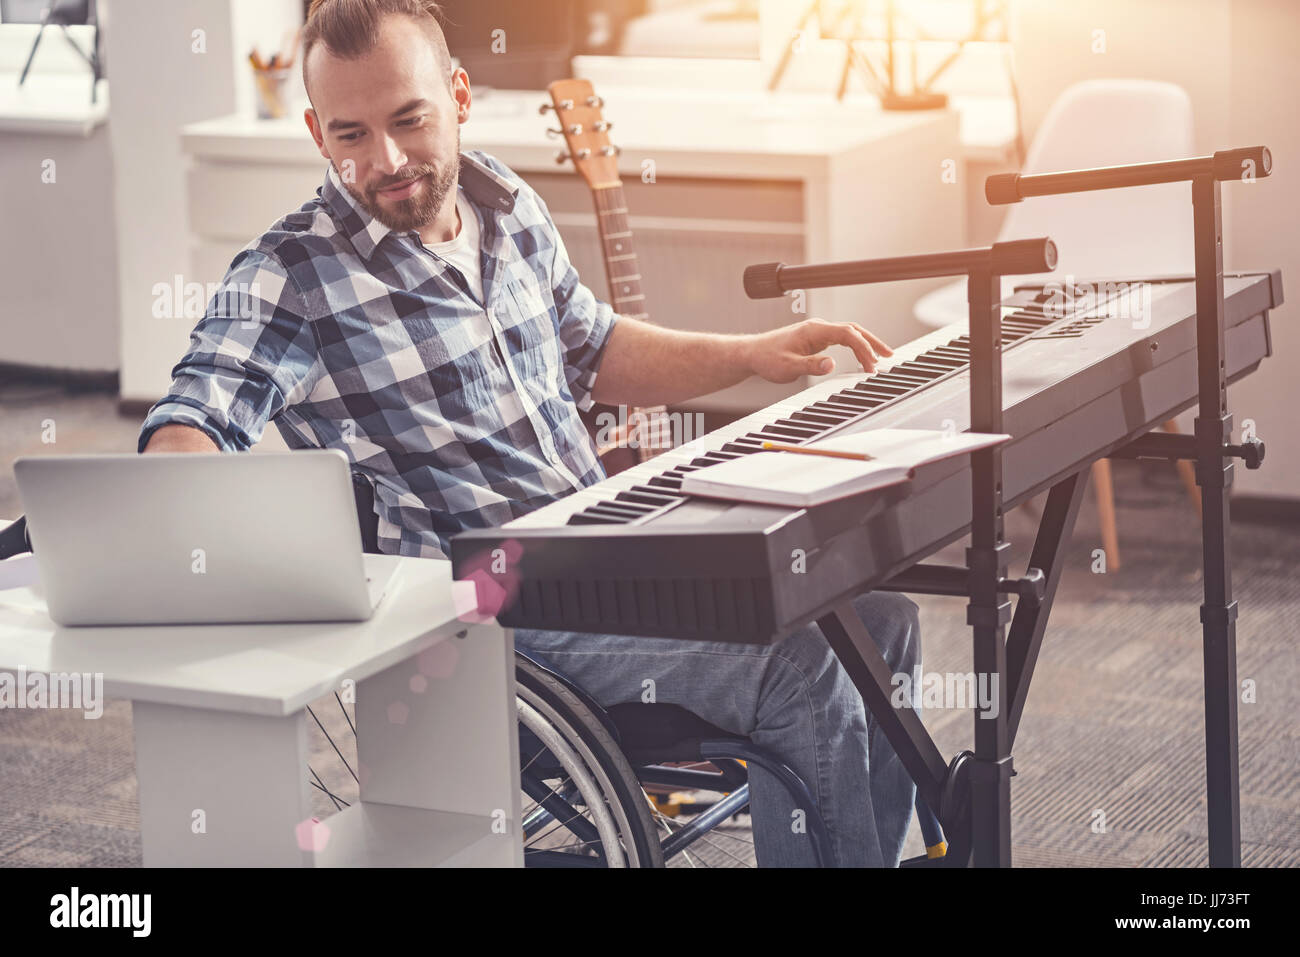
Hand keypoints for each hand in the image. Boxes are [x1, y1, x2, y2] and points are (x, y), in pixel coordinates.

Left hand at [745, 318, 892, 383]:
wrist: (752, 354)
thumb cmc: (768, 359)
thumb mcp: (789, 367)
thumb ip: (811, 365)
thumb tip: (833, 364)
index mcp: (815, 330)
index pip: (847, 333)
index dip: (863, 347)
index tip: (871, 363)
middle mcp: (819, 327)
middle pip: (853, 330)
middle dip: (872, 342)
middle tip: (888, 356)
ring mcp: (818, 332)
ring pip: (849, 334)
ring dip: (865, 344)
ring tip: (880, 359)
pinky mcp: (816, 339)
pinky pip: (842, 339)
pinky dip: (854, 347)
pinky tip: (861, 357)